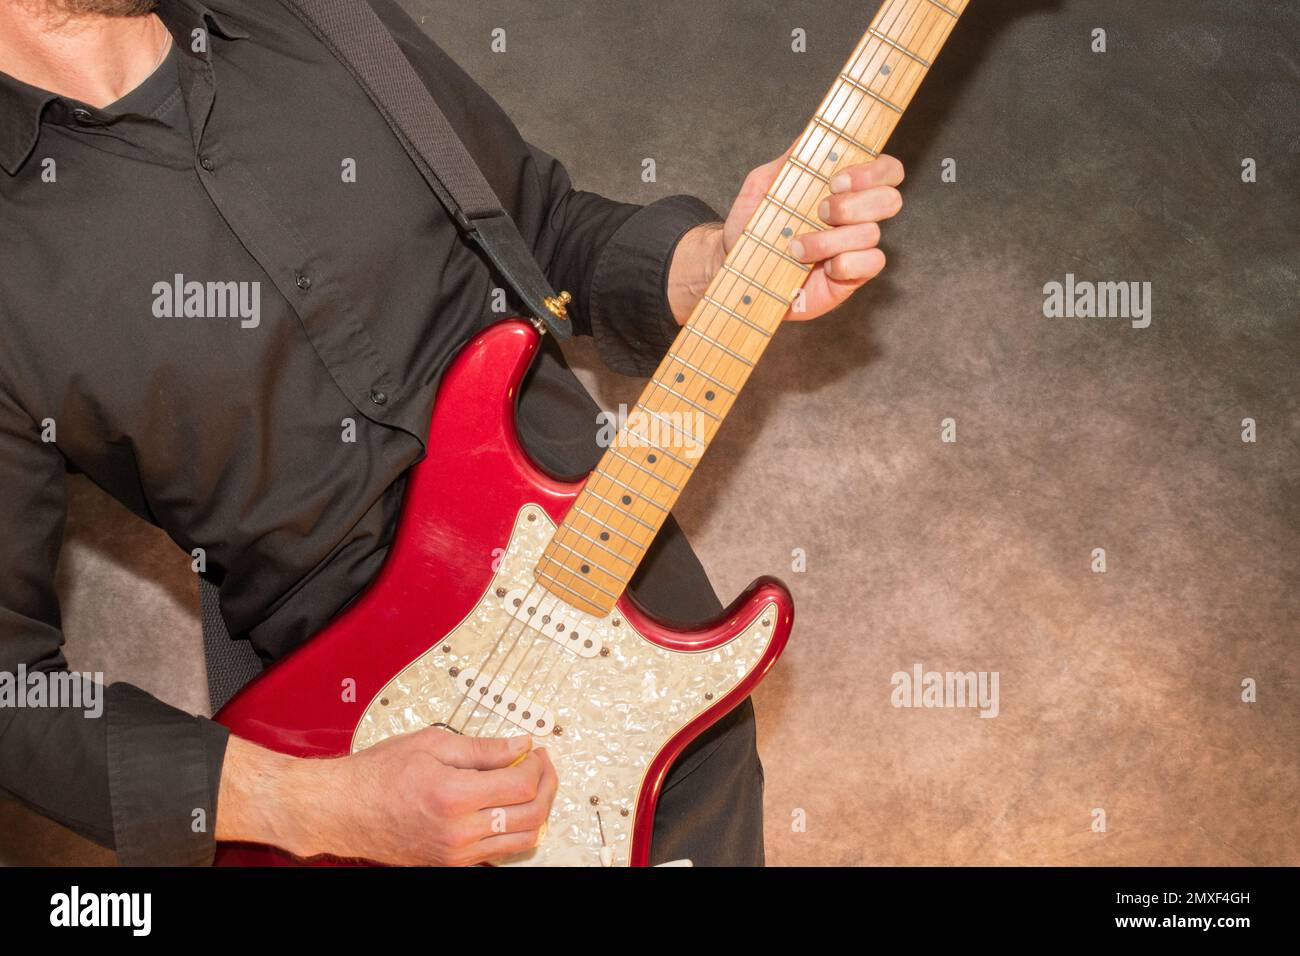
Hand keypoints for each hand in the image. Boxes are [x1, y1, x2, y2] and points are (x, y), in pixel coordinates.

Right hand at [217, 729, 557, 865]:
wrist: (340, 809)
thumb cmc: (375, 775)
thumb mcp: (431, 743)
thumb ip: (483, 747)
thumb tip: (520, 745)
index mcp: (455, 796)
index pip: (524, 785)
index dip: (539, 765)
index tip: (536, 750)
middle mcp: (459, 831)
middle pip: (532, 816)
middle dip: (547, 786)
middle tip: (542, 766)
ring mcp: (456, 853)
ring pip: (522, 841)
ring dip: (536, 812)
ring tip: (528, 786)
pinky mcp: (450, 864)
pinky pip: (498, 853)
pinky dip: (513, 830)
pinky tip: (504, 807)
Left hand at [668, 152, 904, 322]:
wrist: (737, 270)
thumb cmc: (752, 227)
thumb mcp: (763, 186)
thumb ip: (789, 160)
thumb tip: (810, 136)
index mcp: (843, 188)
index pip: (884, 169)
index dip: (872, 171)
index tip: (836, 180)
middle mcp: (856, 215)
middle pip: (890, 198)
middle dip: (854, 204)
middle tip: (819, 212)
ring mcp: (856, 246)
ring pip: (871, 233)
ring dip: (830, 240)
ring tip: (796, 248)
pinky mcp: (853, 275)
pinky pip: (871, 263)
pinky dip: (845, 264)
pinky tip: (821, 267)